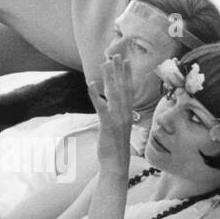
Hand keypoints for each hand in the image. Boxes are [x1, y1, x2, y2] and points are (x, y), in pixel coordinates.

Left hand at [97, 54, 135, 172]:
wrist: (116, 163)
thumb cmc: (114, 146)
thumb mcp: (115, 127)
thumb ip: (113, 114)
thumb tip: (109, 105)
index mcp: (127, 113)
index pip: (128, 90)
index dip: (127, 74)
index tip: (126, 60)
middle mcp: (125, 113)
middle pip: (123, 87)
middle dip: (119, 70)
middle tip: (117, 54)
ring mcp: (117, 118)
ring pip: (113, 93)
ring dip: (109, 77)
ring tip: (105, 63)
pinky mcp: (108, 124)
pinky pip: (101, 106)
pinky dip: (96, 94)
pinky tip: (91, 83)